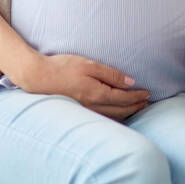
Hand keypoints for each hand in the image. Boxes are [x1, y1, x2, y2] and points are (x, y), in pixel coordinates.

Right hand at [14, 53, 149, 120]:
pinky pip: (102, 118)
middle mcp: (93, 107)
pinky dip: (114, 117)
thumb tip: (130, 82)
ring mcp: (85, 112)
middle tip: (147, 102)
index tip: (147, 93)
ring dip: (127, 113)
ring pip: (112, 117)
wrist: (38, 78)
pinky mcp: (79, 112)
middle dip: (136, 106)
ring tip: (137, 108)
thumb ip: (111, 74)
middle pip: (121, 110)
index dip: (137, 96)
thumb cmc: (63, 67)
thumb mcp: (89, 65)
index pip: (124, 98)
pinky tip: (117, 114)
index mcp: (97, 94)